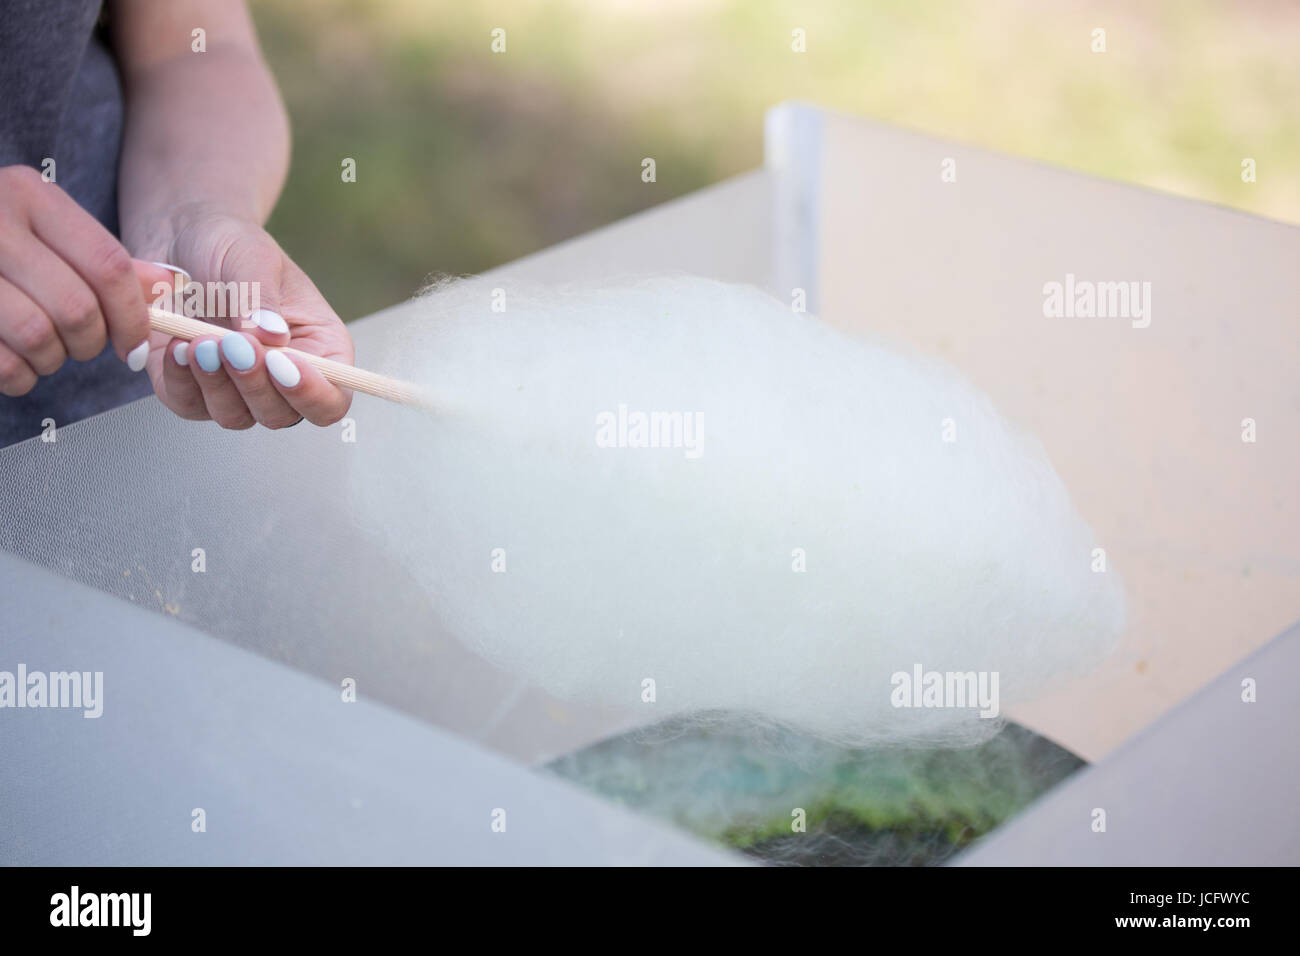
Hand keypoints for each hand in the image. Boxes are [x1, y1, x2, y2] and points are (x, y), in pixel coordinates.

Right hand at [0, 165, 150, 395]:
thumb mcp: (48, 232)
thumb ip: (105, 261)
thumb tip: (169, 285)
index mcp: (31, 196)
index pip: (108, 267)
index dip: (132, 317)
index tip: (134, 345)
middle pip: (78, 309)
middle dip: (90, 343)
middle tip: (81, 345)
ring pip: (39, 337)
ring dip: (52, 360)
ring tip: (44, 350)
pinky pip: (3, 363)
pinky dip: (19, 376)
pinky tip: (16, 362)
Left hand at [137, 204, 353, 428]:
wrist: (181, 240)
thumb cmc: (230, 245)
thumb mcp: (254, 259)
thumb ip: (261, 299)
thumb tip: (272, 339)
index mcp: (319, 349)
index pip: (332, 398)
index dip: (313, 394)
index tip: (281, 361)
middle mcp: (282, 379)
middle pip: (282, 415)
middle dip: (254, 385)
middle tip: (232, 344)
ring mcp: (237, 389)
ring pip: (236, 417)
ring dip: (217, 385)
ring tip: (199, 342)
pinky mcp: (193, 389)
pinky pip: (189, 405)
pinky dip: (182, 382)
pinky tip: (177, 348)